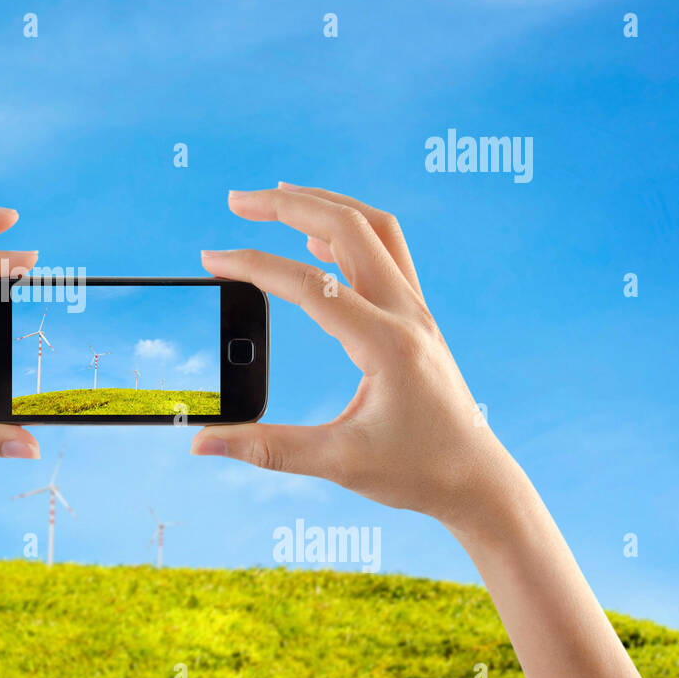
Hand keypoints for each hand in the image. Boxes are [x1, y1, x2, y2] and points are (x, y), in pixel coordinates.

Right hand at [193, 183, 521, 531]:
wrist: (479, 480)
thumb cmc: (416, 472)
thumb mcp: (338, 463)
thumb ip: (266, 448)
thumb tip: (199, 443)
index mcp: (386, 344)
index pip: (309, 283)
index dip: (253, 266)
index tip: (210, 259)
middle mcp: (407, 313)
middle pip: (349, 226)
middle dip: (288, 205)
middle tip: (236, 200)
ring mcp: (417, 310)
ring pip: (374, 227)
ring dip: (324, 203)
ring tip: (276, 197)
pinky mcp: (417, 316)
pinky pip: (386, 250)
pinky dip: (348, 229)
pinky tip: (316, 236)